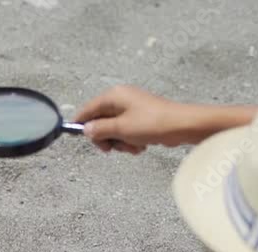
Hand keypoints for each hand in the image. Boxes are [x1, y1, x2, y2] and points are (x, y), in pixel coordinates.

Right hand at [74, 85, 190, 153]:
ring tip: (132, 147)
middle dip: (106, 138)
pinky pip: (127, 131)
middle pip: (100, 121)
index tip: (75, 136)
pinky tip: (140, 146)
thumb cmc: (152, 123)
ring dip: (120, 142)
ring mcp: (132, 108)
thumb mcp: (121, 129)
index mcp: (114, 96)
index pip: (88, 109)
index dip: (81, 123)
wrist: (182, 126)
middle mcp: (121, 99)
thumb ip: (100, 130)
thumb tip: (86, 130)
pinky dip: (130, 140)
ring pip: (114, 129)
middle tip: (111, 149)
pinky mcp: (141, 117)